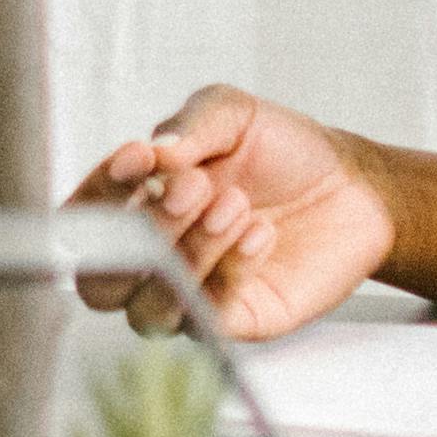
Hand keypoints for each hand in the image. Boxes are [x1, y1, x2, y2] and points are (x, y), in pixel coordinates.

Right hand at [77, 89, 394, 338]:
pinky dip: (230, 273)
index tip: (138, 158)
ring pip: (149, 310)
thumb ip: (192, 127)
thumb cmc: (282, 150)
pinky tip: (260, 233)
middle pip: (99, 282)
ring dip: (188, 254)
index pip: (83, 219)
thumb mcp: (234, 115)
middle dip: (143, 232)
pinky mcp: (234, 321)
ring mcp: (188, 296)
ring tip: (236, 205)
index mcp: (135, 206)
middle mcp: (151, 260)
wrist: (353, 185)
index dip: (99, 193)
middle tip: (193, 188)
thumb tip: (156, 154)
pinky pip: (208, 318)